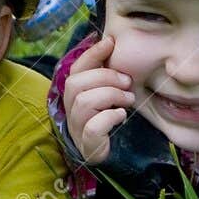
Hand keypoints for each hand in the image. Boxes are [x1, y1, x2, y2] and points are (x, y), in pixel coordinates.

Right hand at [62, 34, 134, 163]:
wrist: (114, 156)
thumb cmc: (111, 121)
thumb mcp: (109, 93)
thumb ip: (106, 74)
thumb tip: (111, 42)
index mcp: (74, 94)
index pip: (76, 68)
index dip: (92, 53)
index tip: (111, 42)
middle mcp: (70, 110)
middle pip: (75, 83)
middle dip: (105, 77)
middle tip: (127, 82)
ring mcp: (76, 128)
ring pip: (84, 102)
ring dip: (111, 96)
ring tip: (128, 99)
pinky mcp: (87, 145)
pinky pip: (94, 127)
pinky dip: (110, 117)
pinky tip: (121, 116)